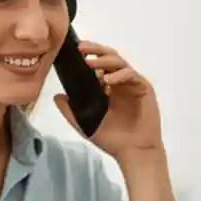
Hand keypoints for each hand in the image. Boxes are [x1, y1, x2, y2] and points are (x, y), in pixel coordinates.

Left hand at [54, 40, 162, 159]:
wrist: (133, 152)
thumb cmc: (112, 139)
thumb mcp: (85, 124)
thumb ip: (70, 111)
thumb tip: (57, 96)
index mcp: (107, 87)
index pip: (98, 64)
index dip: (88, 56)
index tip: (73, 52)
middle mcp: (119, 82)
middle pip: (109, 57)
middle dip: (95, 50)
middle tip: (81, 48)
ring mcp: (132, 84)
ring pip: (120, 63)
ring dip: (105, 60)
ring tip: (90, 64)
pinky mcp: (143, 88)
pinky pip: (131, 75)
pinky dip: (119, 75)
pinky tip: (108, 80)